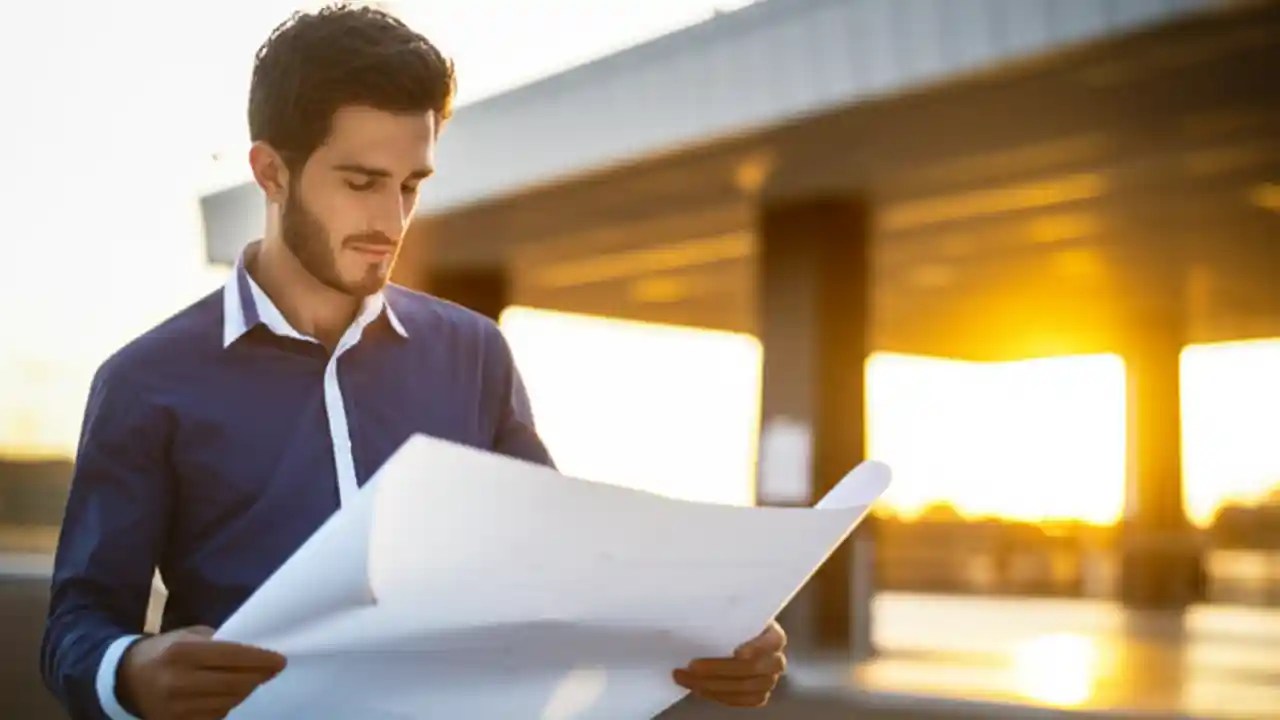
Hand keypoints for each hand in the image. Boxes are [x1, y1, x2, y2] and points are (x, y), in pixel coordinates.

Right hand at [118, 625, 285, 719]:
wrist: (125, 679)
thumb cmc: (164, 650)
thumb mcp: (187, 636)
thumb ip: (218, 642)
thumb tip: (254, 651)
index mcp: (182, 652)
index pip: (233, 656)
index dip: (260, 659)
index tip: (280, 660)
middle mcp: (179, 681)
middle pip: (235, 683)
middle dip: (259, 676)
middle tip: (272, 670)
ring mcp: (177, 707)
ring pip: (229, 702)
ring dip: (246, 690)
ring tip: (251, 679)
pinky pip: (215, 716)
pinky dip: (228, 704)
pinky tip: (229, 693)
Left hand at [673, 621, 786, 707]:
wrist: (737, 637)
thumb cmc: (732, 622)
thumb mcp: (734, 613)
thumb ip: (726, 615)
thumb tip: (701, 614)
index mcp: (775, 636)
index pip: (773, 642)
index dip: (756, 648)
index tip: (737, 652)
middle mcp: (776, 660)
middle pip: (753, 668)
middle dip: (718, 669)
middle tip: (692, 665)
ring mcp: (769, 680)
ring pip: (744, 688)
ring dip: (711, 685)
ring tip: (685, 677)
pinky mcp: (758, 695)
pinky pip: (739, 700)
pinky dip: (716, 695)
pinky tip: (697, 688)